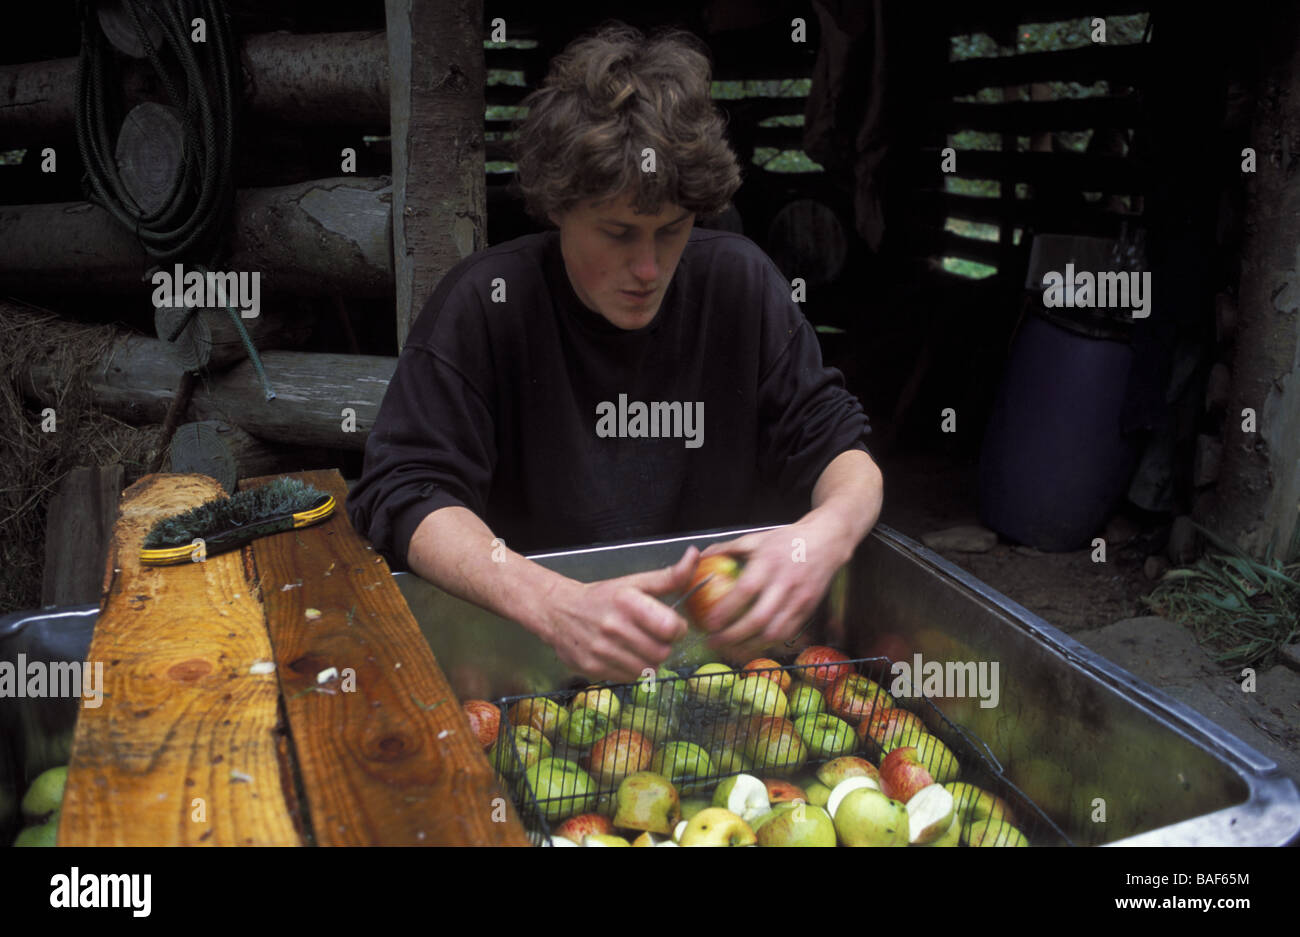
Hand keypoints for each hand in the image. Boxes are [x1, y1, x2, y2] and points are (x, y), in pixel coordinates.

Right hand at [541, 547, 698, 681]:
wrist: (558, 611)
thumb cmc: (602, 596)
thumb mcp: (635, 582)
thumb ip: (669, 576)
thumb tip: (694, 556)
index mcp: (626, 601)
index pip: (670, 627)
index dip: (677, 628)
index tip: (671, 625)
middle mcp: (613, 626)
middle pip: (662, 652)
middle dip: (664, 646)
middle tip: (654, 637)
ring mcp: (601, 650)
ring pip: (647, 669)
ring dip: (649, 660)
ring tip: (639, 646)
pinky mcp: (593, 669)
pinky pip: (629, 678)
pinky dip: (632, 670)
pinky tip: (624, 655)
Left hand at [697, 518, 851, 660]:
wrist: (827, 542)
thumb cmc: (788, 540)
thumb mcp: (757, 538)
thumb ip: (728, 548)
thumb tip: (701, 556)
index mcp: (769, 562)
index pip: (746, 591)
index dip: (727, 610)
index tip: (709, 623)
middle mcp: (785, 583)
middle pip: (759, 619)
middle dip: (734, 636)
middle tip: (714, 642)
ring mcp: (799, 600)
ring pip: (774, 633)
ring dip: (750, 647)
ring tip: (730, 651)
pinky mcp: (808, 611)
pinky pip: (787, 634)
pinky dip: (767, 645)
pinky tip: (752, 647)